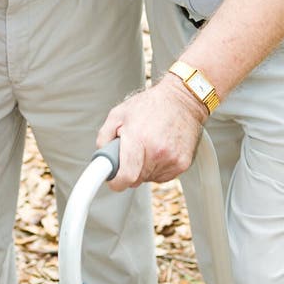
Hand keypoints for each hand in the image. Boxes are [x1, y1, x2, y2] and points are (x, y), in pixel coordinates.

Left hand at [96, 74, 207, 189]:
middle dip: (129, 170)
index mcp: (138, 138)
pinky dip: (158, 167)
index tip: (114, 181)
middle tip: (132, 151)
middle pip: (136, 180)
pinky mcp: (182, 164)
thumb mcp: (118, 113)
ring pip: (149, 178)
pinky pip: (163, 176)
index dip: (116, 182)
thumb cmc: (150, 105)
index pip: (126, 176)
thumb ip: (104, 136)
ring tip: (148, 145)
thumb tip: (101, 157)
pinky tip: (160, 149)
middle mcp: (157, 151)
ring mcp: (171, 159)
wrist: (181, 101)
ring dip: (144, 168)